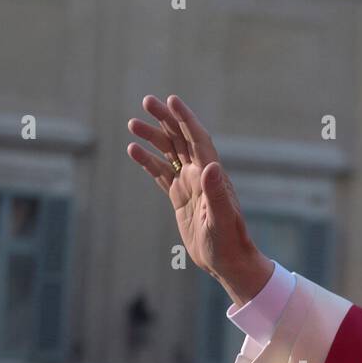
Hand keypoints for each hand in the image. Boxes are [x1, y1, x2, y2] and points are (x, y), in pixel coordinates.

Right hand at [127, 94, 272, 305]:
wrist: (226, 261)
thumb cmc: (229, 242)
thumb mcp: (221, 219)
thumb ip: (216, 193)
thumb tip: (209, 167)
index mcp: (211, 175)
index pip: (197, 139)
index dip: (185, 119)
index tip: (171, 100)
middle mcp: (200, 175)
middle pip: (180, 139)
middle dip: (164, 119)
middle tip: (146, 101)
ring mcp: (189, 185)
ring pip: (168, 153)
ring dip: (152, 137)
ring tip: (133, 124)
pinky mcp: (179, 198)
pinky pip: (161, 173)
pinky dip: (148, 161)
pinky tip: (133, 150)